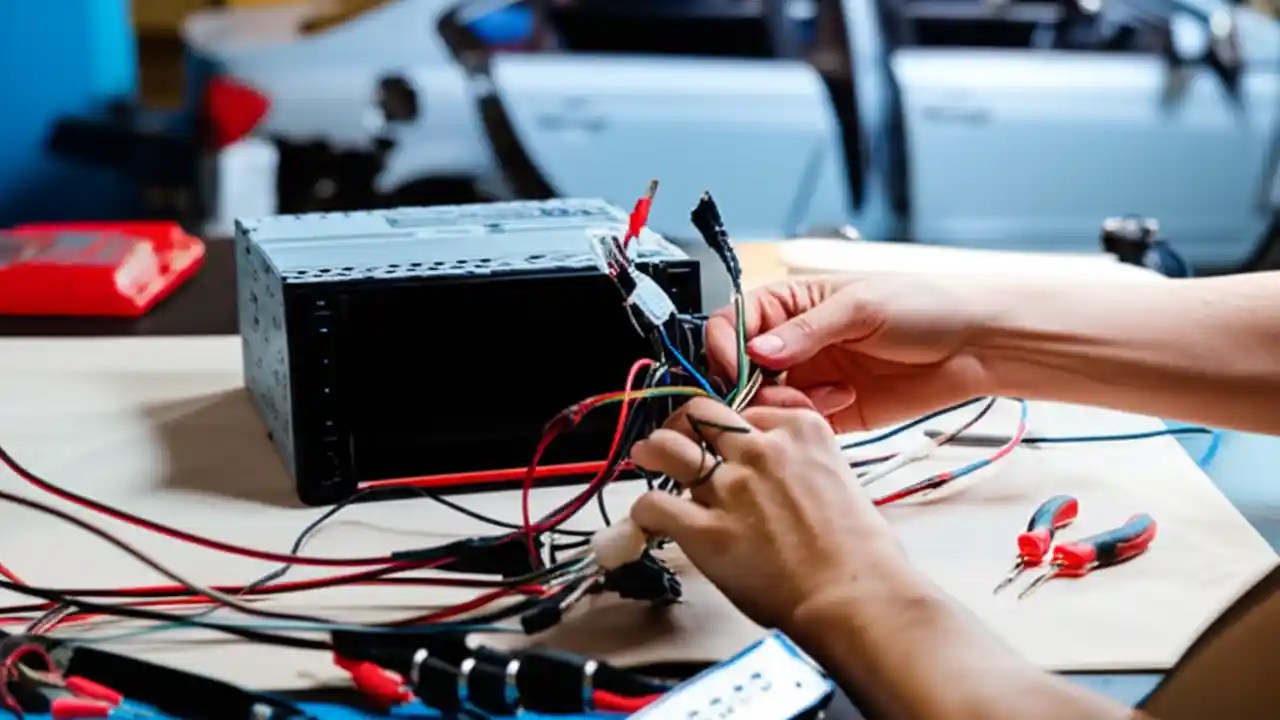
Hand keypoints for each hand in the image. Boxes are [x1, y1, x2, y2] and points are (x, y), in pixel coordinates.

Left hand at [628, 398, 919, 632]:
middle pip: (702, 414)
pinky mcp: (706, 529)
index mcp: (802, 431)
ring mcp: (731, 487)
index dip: (731, 431)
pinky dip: (644, 512)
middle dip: (684, 424)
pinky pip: (653, 505)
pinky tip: (650, 520)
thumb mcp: (842, 478)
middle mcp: (762, 450)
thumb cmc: (861, 553)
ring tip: (645, 459)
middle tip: (677, 441)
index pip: (747, 410)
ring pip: (668, 447)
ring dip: (653, 452)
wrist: (855, 598)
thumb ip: (804, 463)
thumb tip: (779, 475)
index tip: (725, 445)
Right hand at [706, 277, 989, 431]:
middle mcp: (794, 343)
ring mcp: (809, 378)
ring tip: (820, 395)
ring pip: (763, 401)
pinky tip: (841, 402)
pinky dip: (806, 419)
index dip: (726, 345)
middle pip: (739, 369)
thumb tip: (757, 350)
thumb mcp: (861, 307)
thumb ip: (806, 331)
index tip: (738, 365)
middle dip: (750, 384)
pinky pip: (795, 423)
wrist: (974, 348)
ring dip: (782, 403)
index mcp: (792, 304)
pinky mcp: (829, 412)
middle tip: (776, 390)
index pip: (733, 323)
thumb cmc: (925, 309)